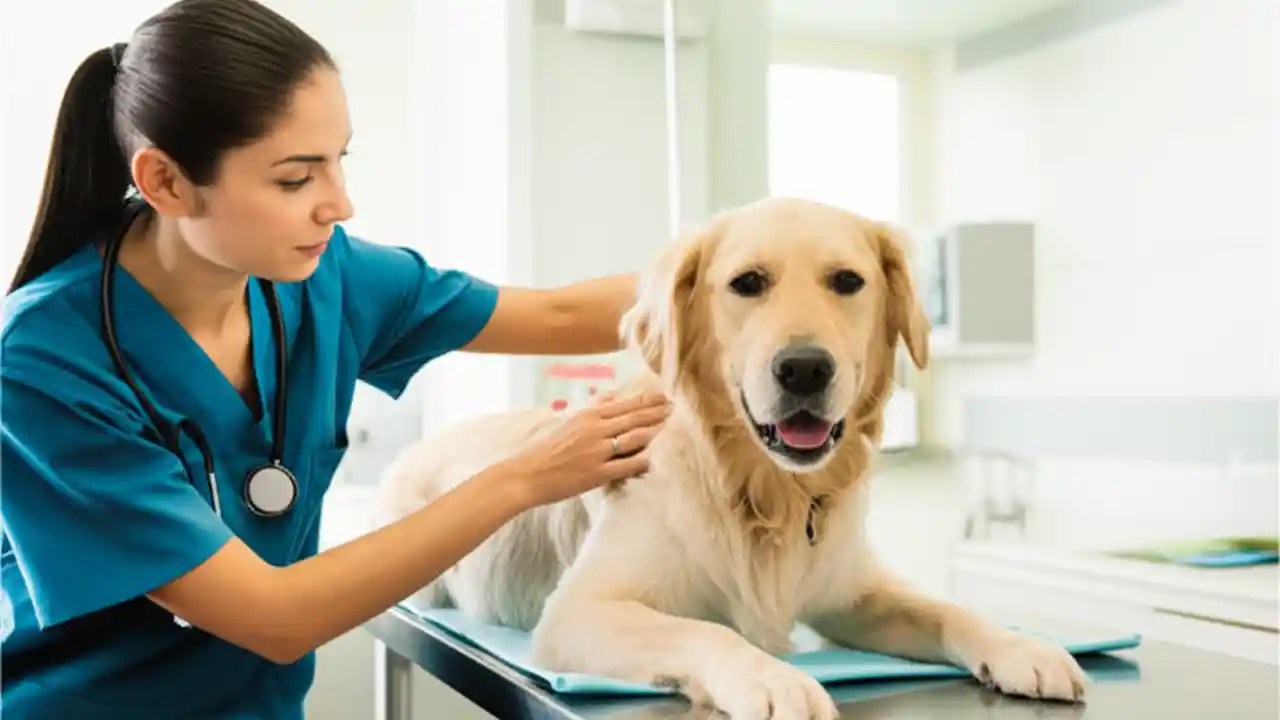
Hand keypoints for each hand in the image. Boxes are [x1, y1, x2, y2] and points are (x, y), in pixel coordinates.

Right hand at [508, 391, 670, 506]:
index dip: (646, 400)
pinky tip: (653, 458)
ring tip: (668, 427)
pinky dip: (641, 461)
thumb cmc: (543, 449)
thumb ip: (590, 407)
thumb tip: (609, 395)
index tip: (662, 396)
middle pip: (633, 418)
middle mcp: (595, 430)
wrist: (525, 474)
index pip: (623, 405)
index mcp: (587, 416)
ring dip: (653, 432)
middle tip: (674, 407)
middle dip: (656, 412)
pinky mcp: (597, 474)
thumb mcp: (566, 421)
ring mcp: (597, 452)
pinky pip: (626, 466)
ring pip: (634, 439)